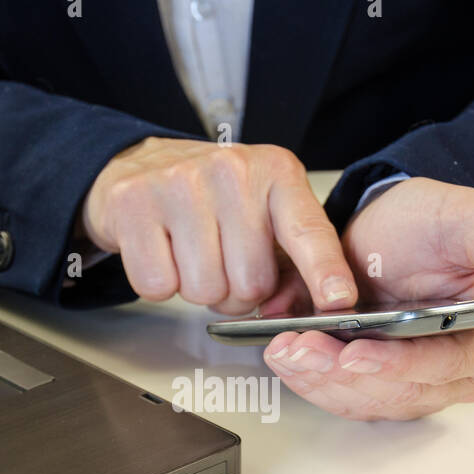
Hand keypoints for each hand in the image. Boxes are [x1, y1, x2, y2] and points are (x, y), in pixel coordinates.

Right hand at [81, 137, 357, 314]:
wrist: (139, 166)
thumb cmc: (210, 198)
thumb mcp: (264, 209)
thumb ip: (292, 255)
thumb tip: (309, 308)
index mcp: (277, 173)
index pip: (308, 230)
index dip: (324, 271)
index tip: (339, 300)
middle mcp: (232, 171)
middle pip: (251, 282)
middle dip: (236, 293)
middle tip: (221, 263)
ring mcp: (180, 184)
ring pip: (205, 290)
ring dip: (198, 290)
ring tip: (191, 255)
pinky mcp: (134, 204)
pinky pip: (158, 286)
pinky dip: (159, 284)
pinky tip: (162, 251)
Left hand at [260, 178, 473, 420]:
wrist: (385, 228)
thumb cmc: (427, 222)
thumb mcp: (465, 218)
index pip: (445, 365)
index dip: (399, 364)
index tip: (355, 352)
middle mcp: (459, 372)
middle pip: (400, 392)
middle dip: (343, 373)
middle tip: (298, 347)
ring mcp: (418, 384)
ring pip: (369, 401)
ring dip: (321, 380)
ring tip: (285, 351)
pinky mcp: (381, 386)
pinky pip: (348, 400)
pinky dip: (313, 382)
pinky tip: (287, 359)